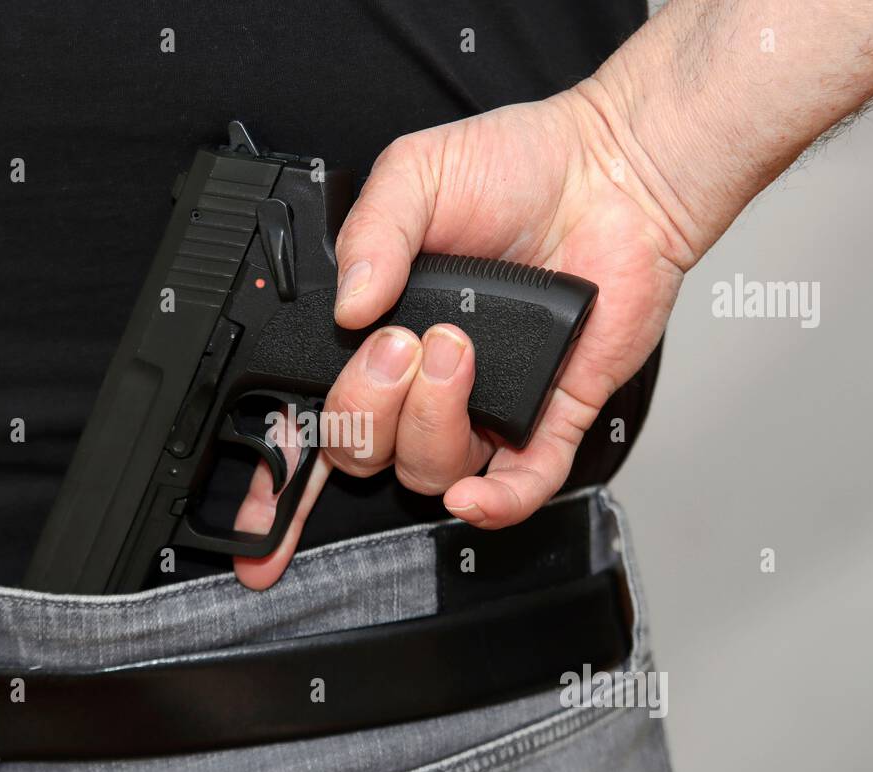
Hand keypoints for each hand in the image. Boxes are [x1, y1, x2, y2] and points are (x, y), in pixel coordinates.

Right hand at [232, 89, 694, 589]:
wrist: (612, 171)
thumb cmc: (517, 168)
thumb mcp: (416, 175)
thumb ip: (370, 233)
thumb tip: (348, 303)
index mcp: (375, 333)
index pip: (315, 415)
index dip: (282, 470)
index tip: (260, 503)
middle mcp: (420, 382)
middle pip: (362, 451)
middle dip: (366, 408)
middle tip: (397, 343)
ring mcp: (482, 405)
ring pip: (428, 468)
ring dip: (428, 423)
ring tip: (456, 352)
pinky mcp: (547, 418)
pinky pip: (519, 487)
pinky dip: (496, 502)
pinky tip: (475, 493)